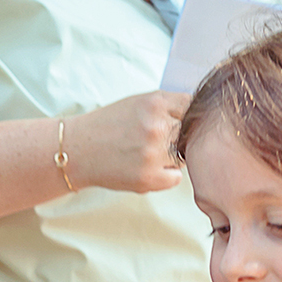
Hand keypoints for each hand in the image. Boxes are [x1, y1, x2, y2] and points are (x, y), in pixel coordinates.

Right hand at [66, 91, 190, 193]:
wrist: (78, 149)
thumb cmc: (110, 124)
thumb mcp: (138, 102)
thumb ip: (168, 106)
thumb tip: (203, 115)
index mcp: (155, 102)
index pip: (193, 107)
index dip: (189, 116)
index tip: (179, 121)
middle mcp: (156, 127)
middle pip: (191, 134)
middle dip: (181, 138)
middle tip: (161, 141)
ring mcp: (152, 154)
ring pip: (185, 157)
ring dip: (173, 158)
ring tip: (150, 154)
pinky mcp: (148, 178)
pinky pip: (176, 178)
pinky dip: (166, 175)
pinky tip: (147, 168)